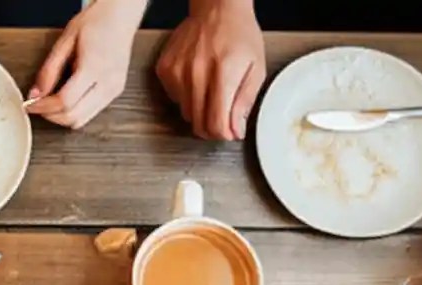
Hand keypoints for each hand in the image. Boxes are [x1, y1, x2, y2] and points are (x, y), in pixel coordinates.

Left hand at [27, 0, 144, 128]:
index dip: (43, 107)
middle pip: (74, 117)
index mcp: (95, 67)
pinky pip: (91, 113)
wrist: (121, 16)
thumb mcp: (65, 40)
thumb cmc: (96, 22)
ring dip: (62, 116)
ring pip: (83, 120)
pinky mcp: (116, 92)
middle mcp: (108, 82)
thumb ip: (49, 70)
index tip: (30, 105)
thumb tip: (36, 93)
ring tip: (50, 102)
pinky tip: (66, 99)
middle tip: (38, 105)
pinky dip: (74, 111)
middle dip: (51, 116)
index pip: (65, 101)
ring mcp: (114, 89)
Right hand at [156, 0, 264, 139]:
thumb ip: (245, 101)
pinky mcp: (165, 69)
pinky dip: (187, 97)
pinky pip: (174, 99)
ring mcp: (177, 71)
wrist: (217, 9)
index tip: (229, 133)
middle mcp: (197, 72)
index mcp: (224, 72)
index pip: (216, 122)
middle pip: (199, 123)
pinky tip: (197, 80)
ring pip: (186, 114)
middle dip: (213, 128)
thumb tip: (234, 130)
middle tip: (222, 119)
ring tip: (211, 92)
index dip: (223, 135)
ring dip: (200, 111)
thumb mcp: (256, 68)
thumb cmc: (239, 35)